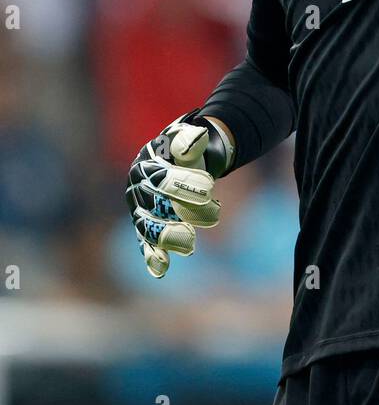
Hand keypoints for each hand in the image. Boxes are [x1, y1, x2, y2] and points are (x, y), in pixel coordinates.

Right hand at [126, 115, 229, 277]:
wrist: (178, 164)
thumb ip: (190, 141)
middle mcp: (138, 190)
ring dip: (169, 237)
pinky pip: (146, 243)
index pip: (162, 178)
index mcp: (146, 166)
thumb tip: (199, 136)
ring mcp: (140, 211)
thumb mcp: (188, 141)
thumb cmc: (185, 152)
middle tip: (213, 214)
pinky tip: (161, 269)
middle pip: (157, 205)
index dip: (184, 183)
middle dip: (184, 210)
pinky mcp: (146, 228)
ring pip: (149, 227)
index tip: (210, 186)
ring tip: (191, 244)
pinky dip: (153, 255)